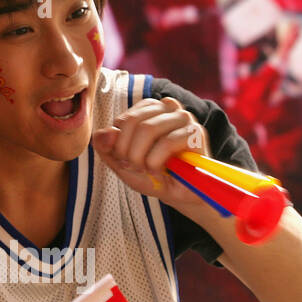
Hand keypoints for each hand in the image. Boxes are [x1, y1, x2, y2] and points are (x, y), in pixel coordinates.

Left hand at [92, 96, 208, 210]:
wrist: (179, 194)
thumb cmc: (151, 174)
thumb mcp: (120, 162)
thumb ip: (105, 146)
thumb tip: (105, 132)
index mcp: (149, 108)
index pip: (123, 120)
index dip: (118, 145)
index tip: (124, 161)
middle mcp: (167, 107)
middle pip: (133, 121)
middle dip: (126, 150)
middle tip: (134, 167)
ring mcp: (183, 118)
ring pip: (148, 128)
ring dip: (140, 157)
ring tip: (146, 169)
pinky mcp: (196, 133)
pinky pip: (167, 142)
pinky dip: (156, 161)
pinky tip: (160, 171)